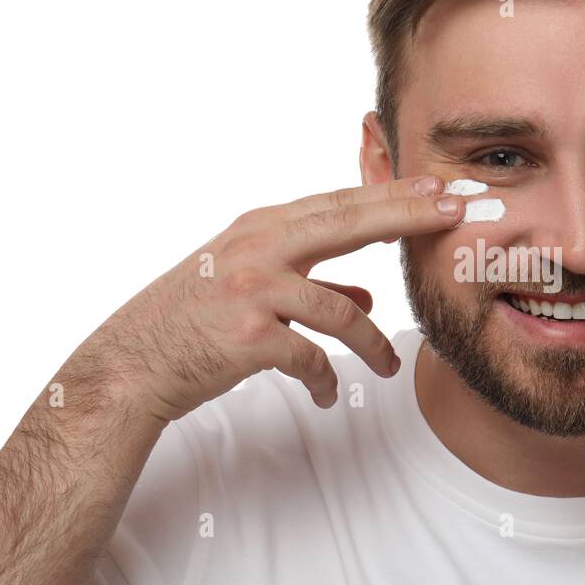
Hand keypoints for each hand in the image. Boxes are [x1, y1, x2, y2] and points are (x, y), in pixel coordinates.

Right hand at [76, 175, 463, 422]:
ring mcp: (252, 291)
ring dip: (372, 345)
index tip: (438, 188)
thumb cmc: (191, 323)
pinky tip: (324, 396)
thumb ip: (309, 284)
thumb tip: (366, 298)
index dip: (392, 195)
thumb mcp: (248, 287)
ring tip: (389, 368)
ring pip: (340, 310)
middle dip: (406, 216)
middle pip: (347, 223)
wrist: (129, 366)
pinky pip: (309, 358)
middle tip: (455, 212)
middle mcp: (257, 249)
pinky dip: (323, 381)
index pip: (338, 205)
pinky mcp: (248, 338)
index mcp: (260, 230)